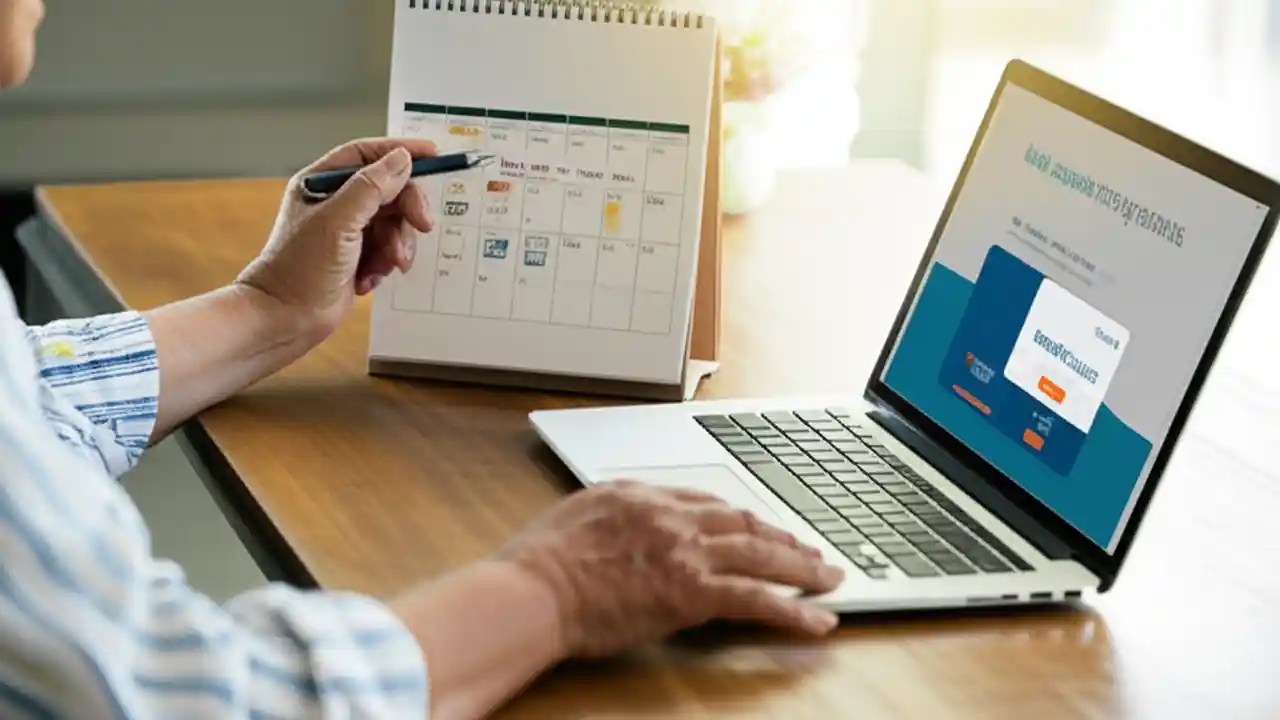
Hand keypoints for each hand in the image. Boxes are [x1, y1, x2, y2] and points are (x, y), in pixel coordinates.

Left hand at [236, 138, 436, 340]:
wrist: (286, 318)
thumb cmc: (301, 268)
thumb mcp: (339, 221)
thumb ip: (371, 187)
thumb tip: (402, 158)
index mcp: (322, 183)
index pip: (367, 154)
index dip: (400, 152)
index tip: (434, 155)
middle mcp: (335, 202)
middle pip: (388, 190)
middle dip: (408, 209)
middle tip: (424, 225)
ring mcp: (347, 231)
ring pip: (393, 222)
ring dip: (398, 243)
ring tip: (389, 263)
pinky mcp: (357, 257)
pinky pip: (388, 249)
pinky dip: (387, 262)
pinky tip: (371, 277)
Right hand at [497, 481, 844, 657]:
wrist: (532, 591)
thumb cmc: (540, 562)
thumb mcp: (577, 514)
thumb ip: (614, 512)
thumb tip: (628, 522)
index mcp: (642, 493)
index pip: (707, 501)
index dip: (740, 517)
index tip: (757, 527)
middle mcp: (671, 515)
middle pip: (744, 521)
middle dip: (783, 537)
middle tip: (809, 550)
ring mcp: (685, 551)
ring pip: (761, 554)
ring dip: (802, 567)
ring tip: (829, 578)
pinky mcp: (692, 592)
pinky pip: (757, 599)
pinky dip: (793, 610)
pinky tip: (816, 620)